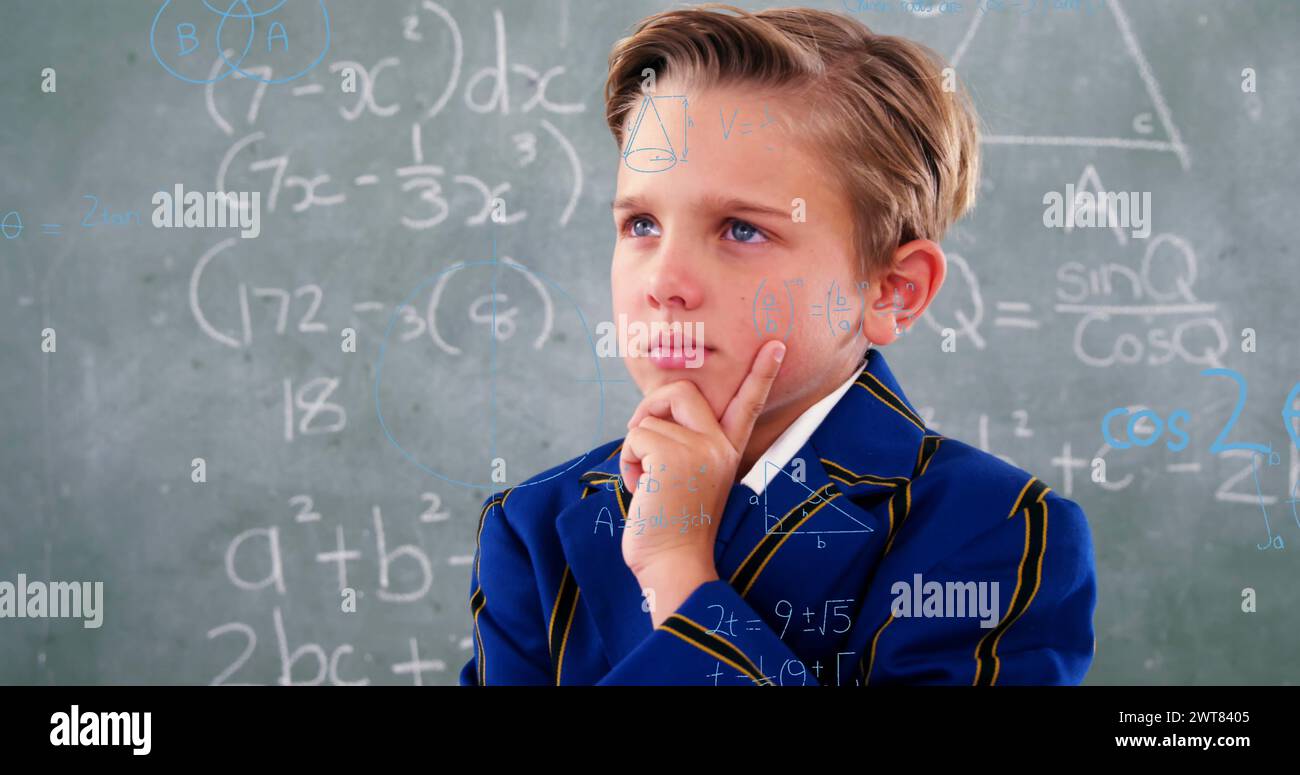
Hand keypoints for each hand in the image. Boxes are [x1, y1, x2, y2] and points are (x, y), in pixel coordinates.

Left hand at [618, 339, 785, 590]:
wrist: (673, 565)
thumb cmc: (670, 527)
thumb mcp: (686, 479)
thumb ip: (683, 447)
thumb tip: (653, 419)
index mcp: (727, 451)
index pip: (747, 404)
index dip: (762, 373)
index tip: (776, 343)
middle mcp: (719, 446)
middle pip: (680, 390)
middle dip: (650, 407)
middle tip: (643, 445)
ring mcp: (700, 450)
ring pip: (649, 419)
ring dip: (634, 450)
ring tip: (647, 483)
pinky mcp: (674, 456)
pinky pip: (636, 436)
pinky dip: (627, 462)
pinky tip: (640, 490)